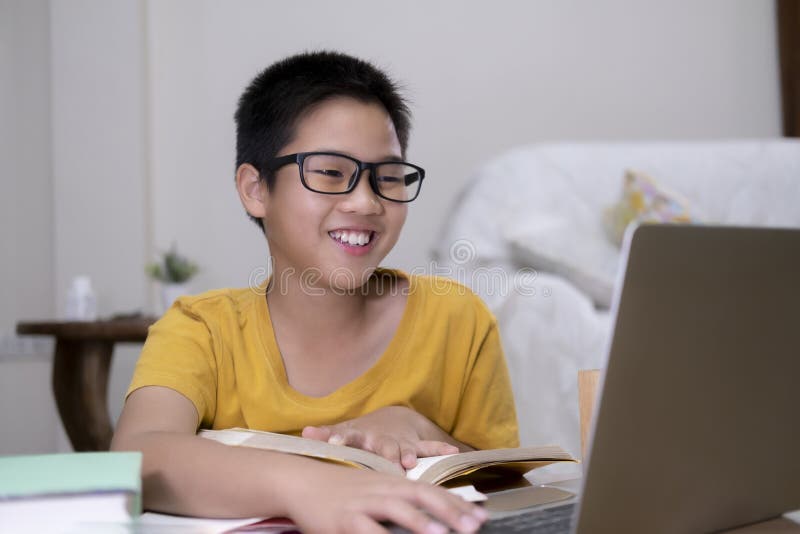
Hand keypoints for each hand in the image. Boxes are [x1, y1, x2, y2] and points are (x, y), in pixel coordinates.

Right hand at [285, 461, 487, 533]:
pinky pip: (365, 529)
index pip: (430, 490)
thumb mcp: (374, 490)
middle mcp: (381, 488)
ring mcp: (362, 502)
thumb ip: (399, 501)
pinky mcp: (343, 517)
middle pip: (421, 494)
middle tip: (473, 526)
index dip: (456, 503)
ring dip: (420, 522)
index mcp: (391, 482)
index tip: (481, 516)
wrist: (301, 481)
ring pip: (395, 508)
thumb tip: (431, 519)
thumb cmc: (342, 491)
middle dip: (449, 510)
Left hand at [302, 406, 462, 468]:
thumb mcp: (345, 431)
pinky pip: (430, 447)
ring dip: (407, 454)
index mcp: (361, 436)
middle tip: (381, 462)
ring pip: (405, 448)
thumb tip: (302, 434)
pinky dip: (441, 448)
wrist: (393, 419)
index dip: (339, 439)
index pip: (348, 436)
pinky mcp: (417, 445)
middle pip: (380, 446)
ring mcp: (401, 441)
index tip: (332, 442)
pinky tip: (454, 451)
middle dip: (381, 454)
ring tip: (409, 462)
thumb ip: (326, 433)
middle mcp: (382, 438)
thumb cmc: (363, 433)